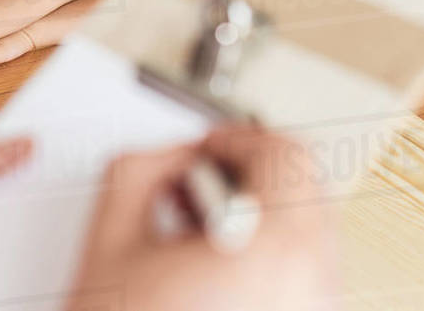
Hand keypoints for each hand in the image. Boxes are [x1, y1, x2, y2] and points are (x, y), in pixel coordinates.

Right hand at [67, 125, 336, 310]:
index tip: (209, 145)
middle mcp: (312, 287)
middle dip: (250, 173)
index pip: (287, 154)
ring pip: (309, 234)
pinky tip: (216, 269)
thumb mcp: (111, 238)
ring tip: (201, 229)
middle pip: (307, 190)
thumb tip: (176, 155)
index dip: (239, 136)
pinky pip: (304, 276)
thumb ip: (144, 167)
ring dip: (259, 215)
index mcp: (272, 252)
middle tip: (203, 177)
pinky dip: (268, 257)